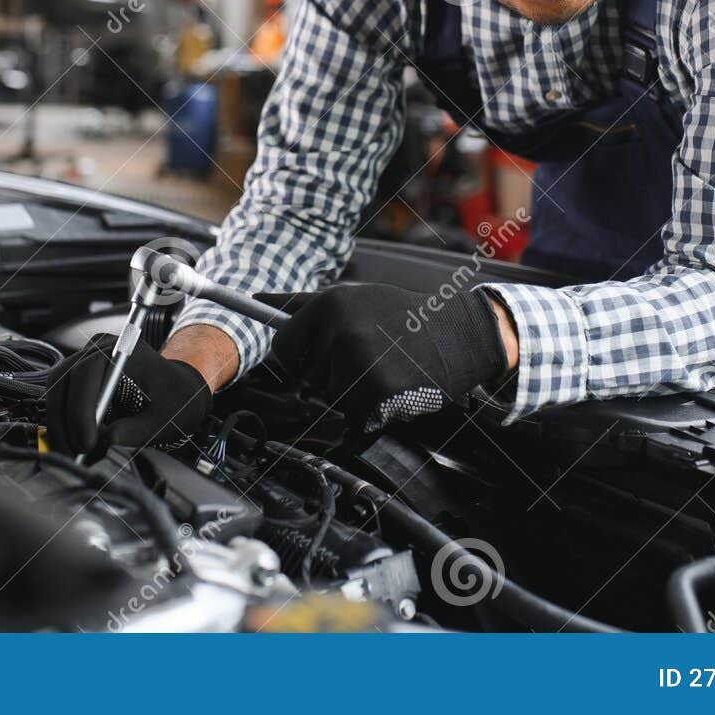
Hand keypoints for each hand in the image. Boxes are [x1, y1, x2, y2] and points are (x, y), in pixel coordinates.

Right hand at [43, 335, 210, 454]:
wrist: (180, 390)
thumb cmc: (176, 399)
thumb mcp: (164, 418)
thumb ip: (136, 429)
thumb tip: (106, 440)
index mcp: (122, 349)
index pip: (86, 373)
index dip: (81, 410)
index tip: (87, 442)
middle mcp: (99, 348)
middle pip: (63, 380)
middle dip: (64, 422)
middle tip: (75, 455)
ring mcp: (86, 360)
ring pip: (57, 389)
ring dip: (59, 424)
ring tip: (74, 454)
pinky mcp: (80, 377)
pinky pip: (61, 396)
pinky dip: (63, 422)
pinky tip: (74, 444)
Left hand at [265, 283, 509, 435]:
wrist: (459, 334)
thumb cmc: (402, 316)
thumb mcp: (352, 298)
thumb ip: (299, 304)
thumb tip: (255, 298)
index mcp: (329, 305)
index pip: (284, 348)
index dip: (302, 356)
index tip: (324, 353)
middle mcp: (340, 331)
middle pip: (307, 377)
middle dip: (331, 374)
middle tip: (369, 354)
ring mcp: (358, 363)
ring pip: (330, 398)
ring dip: (352, 392)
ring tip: (384, 367)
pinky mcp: (376, 393)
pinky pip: (353, 416)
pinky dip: (371, 411)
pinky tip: (393, 386)